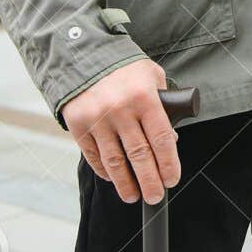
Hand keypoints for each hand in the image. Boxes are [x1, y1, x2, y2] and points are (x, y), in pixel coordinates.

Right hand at [61, 58, 179, 203]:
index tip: (172, 179)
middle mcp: (120, 109)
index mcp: (144, 96)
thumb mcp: (152, 76)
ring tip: (134, 196)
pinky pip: (94, 156)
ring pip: (115, 162)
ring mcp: (97, 119)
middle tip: (155, 196)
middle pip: (139, 155)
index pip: (161, 138)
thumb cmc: (125, 69)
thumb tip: (170, 140)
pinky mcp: (78, 125)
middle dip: (150, 181)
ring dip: (126, 184)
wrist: (85, 55)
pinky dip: (105, 171)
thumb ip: (164, 105)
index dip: (168, 164)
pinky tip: (114, 179)